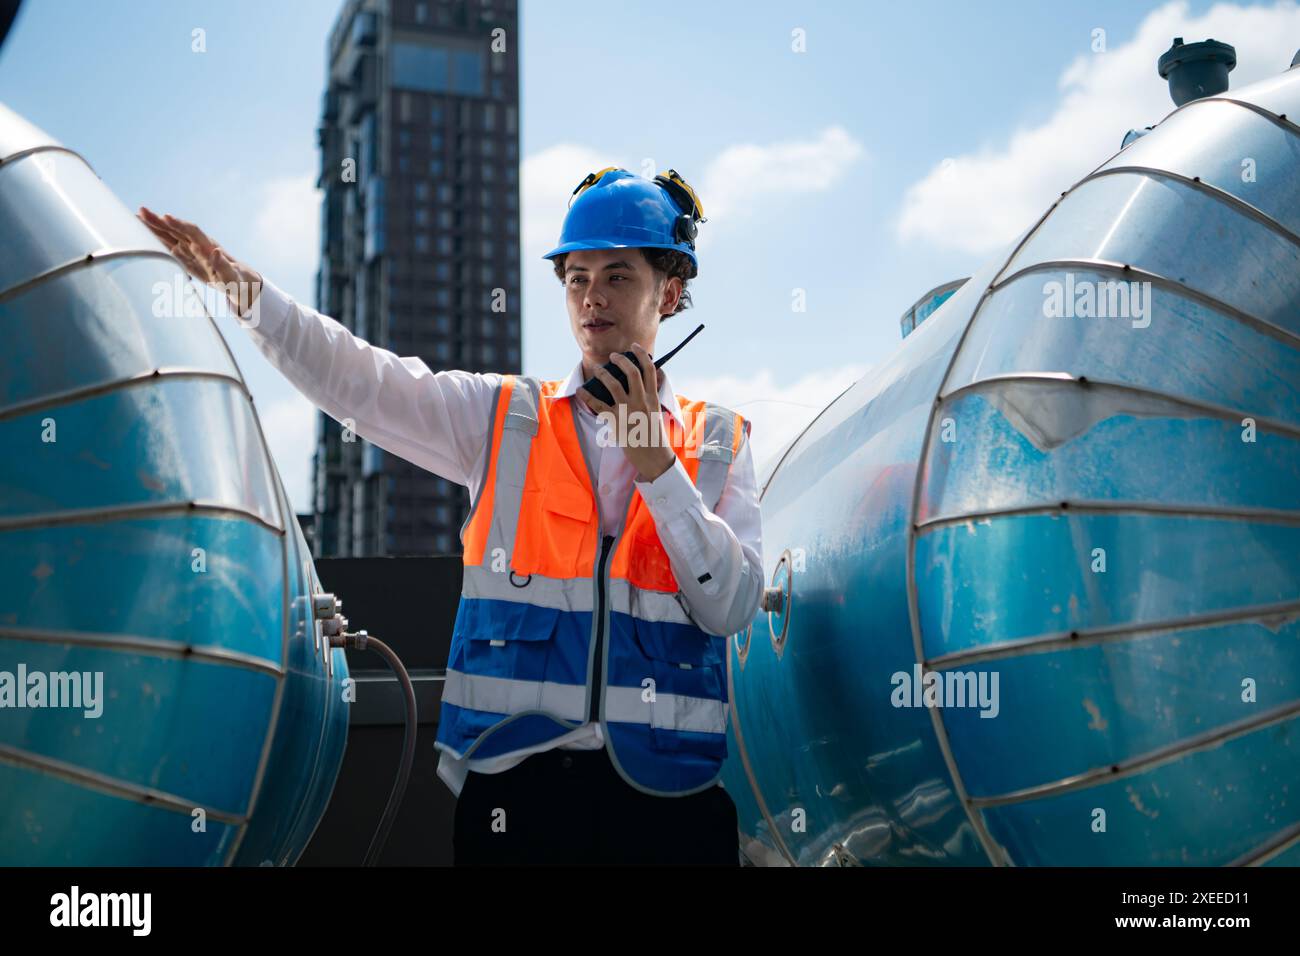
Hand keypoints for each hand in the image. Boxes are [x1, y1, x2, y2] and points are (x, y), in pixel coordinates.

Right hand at [136, 207, 262, 317]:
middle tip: (141, 210)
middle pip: (177, 229)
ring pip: (170, 235)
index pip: (193, 232)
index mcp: (210, 248)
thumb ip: (224, 267)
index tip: (165, 217)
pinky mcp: (186, 257)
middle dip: (160, 221)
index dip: (179, 224)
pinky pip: (169, 245)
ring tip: (136, 216)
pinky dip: (156, 239)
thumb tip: (215, 252)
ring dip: (154, 227)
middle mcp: (199, 245)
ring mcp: (191, 250)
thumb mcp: (233, 278)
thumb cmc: (238, 281)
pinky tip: (143, 233)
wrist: (240, 282)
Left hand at [577, 343, 674, 481]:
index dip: (641, 355)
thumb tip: (640, 386)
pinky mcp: (616, 421)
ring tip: (596, 368)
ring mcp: (628, 410)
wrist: (653, 456)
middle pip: (631, 372)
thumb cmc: (654, 436)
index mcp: (653, 398)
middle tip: (613, 356)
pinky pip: (598, 405)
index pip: (650, 370)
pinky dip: (587, 396)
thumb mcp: (656, 413)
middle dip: (621, 360)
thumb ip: (649, 398)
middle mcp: (641, 401)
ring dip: (603, 373)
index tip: (634, 348)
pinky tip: (581, 390)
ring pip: (614, 384)